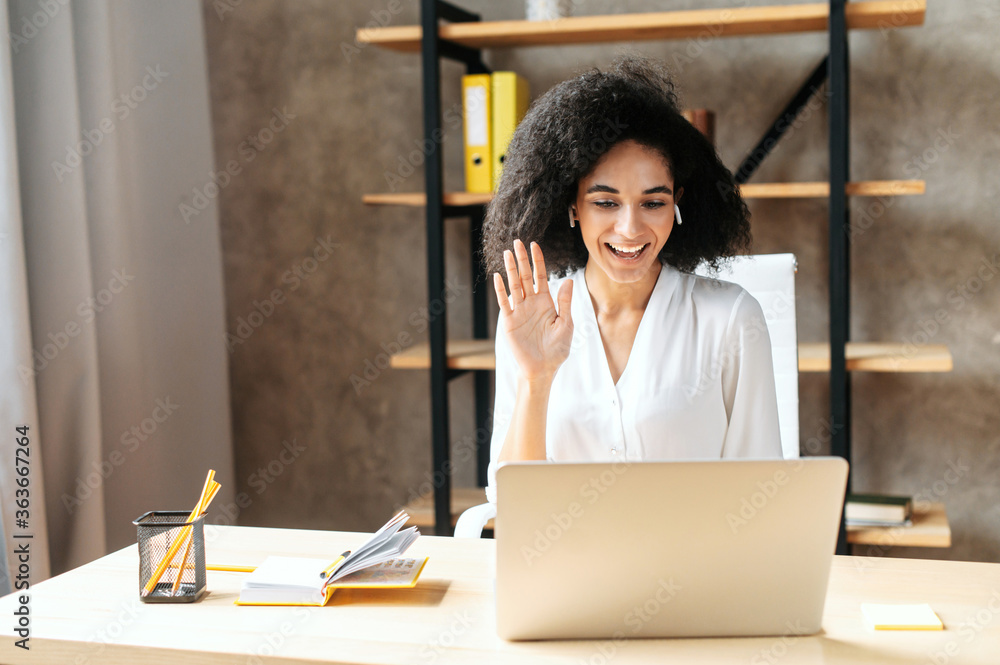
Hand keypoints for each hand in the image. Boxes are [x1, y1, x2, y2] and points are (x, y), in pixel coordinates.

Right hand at [493, 239, 573, 381]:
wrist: (543, 368)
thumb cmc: (557, 349)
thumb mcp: (566, 324)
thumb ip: (565, 302)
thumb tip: (568, 280)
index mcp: (545, 302)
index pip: (540, 276)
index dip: (538, 261)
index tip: (534, 245)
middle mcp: (531, 303)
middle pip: (525, 276)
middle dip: (522, 259)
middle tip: (517, 242)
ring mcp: (519, 311)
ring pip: (514, 285)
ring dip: (511, 269)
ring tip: (507, 253)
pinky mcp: (509, 321)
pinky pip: (505, 302)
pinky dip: (501, 290)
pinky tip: (498, 277)